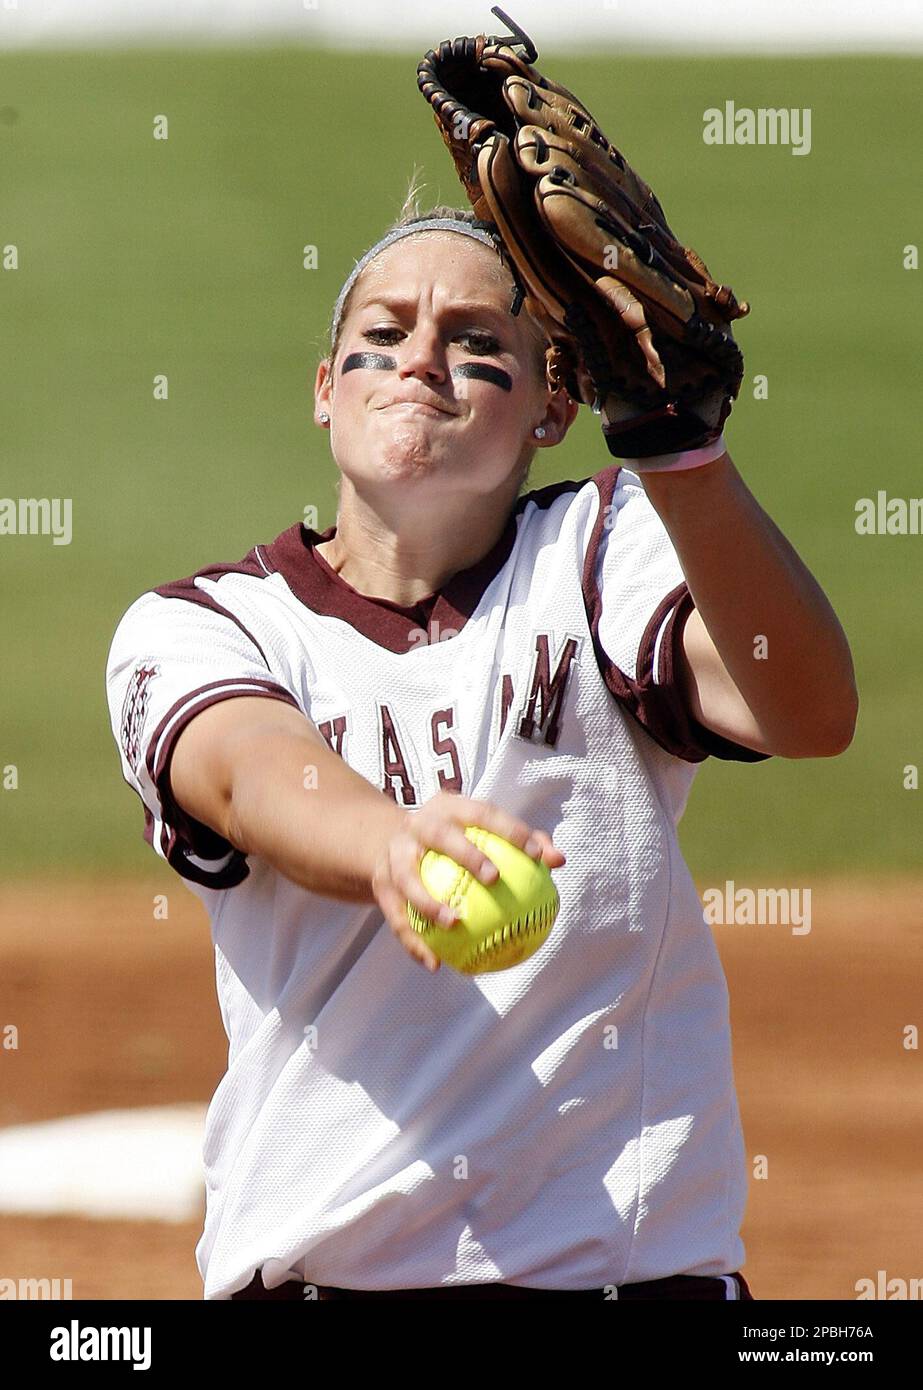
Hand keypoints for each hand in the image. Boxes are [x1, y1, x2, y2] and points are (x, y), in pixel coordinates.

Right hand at [370, 790, 565, 973]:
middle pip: (440, 835)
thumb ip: (523, 844)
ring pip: (407, 876)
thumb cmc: (455, 840)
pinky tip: (435, 963)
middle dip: (466, 853)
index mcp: (448, 808)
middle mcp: (418, 825)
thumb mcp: (482, 833)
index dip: (510, 829)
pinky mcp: (380, 882)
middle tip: (493, 878)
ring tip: (454, 923)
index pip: (483, 812)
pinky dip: (413, 941)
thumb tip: (560, 861)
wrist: (388, 842)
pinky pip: (396, 915)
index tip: (536, 853)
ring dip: (428, 901)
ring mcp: (395, 852)